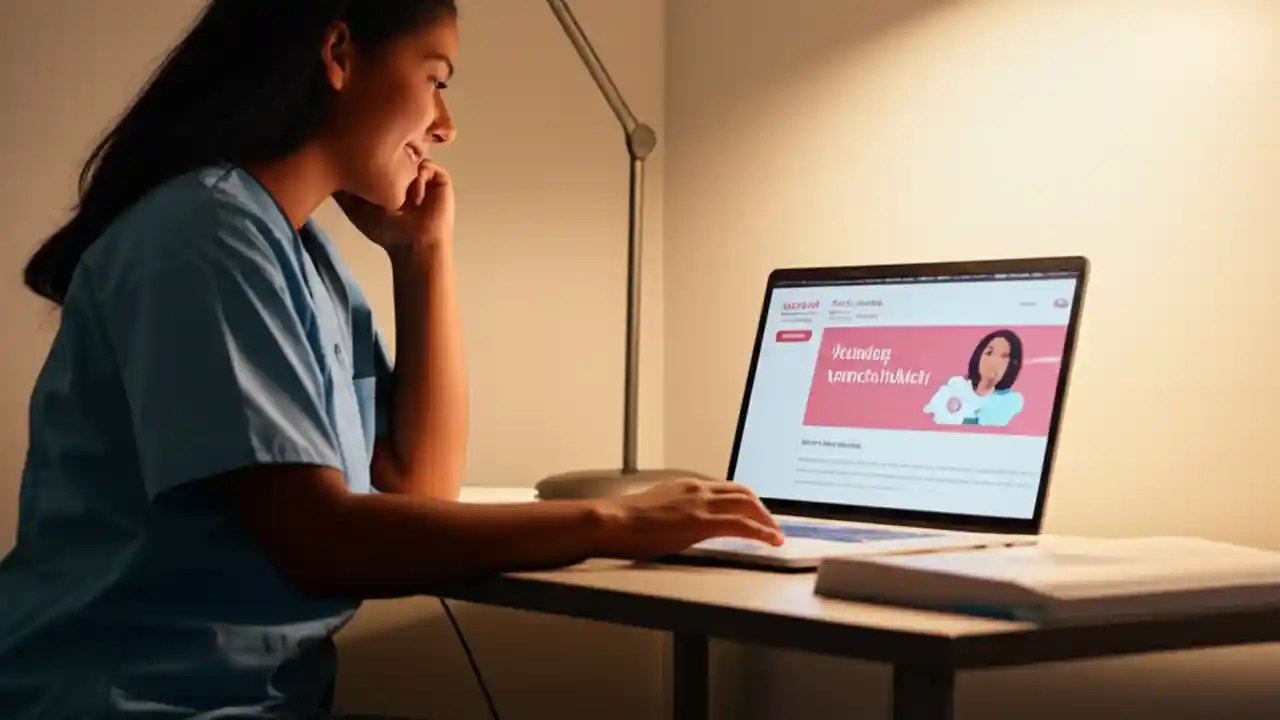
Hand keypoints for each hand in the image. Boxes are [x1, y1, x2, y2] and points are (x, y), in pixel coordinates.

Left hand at [334, 160, 454, 253]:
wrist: (414, 244)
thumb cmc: (386, 231)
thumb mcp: (355, 209)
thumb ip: (343, 192)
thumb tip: (328, 168)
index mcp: (388, 182)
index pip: (380, 159)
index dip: (371, 157)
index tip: (363, 161)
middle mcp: (406, 176)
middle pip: (396, 154)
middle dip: (390, 161)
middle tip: (382, 173)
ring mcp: (423, 177)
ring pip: (412, 158)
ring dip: (405, 173)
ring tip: (402, 193)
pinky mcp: (440, 180)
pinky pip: (427, 166)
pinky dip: (419, 179)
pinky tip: (417, 199)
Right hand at [594, 479, 783, 559]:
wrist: (612, 522)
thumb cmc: (625, 522)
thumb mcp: (657, 509)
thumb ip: (676, 512)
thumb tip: (684, 525)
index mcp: (687, 486)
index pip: (726, 489)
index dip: (746, 501)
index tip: (755, 513)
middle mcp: (697, 489)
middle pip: (743, 492)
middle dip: (762, 508)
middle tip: (772, 525)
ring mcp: (700, 504)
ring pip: (747, 504)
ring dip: (766, 519)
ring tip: (775, 534)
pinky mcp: (701, 522)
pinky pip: (742, 525)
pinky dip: (761, 532)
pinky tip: (771, 541)